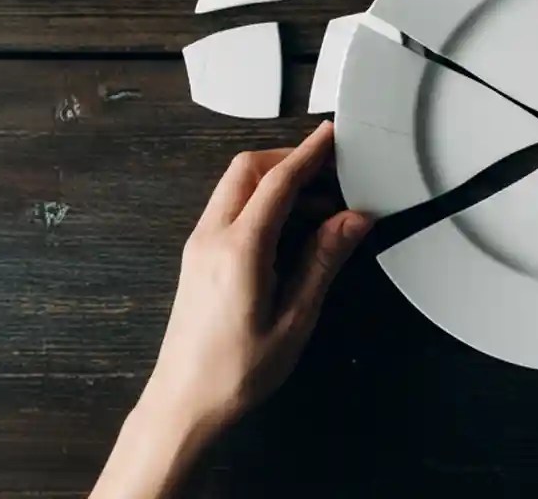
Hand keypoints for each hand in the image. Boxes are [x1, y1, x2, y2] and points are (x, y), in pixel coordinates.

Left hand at [92, 122, 371, 498]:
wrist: (184, 402)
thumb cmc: (238, 371)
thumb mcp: (295, 318)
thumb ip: (324, 260)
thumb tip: (353, 220)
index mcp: (239, 249)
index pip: (278, 180)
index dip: (310, 152)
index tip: (333, 134)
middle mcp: (211, 238)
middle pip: (248, 169)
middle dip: (290, 159)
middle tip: (332, 170)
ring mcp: (199, 246)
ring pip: (237, 187)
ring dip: (277, 183)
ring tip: (322, 209)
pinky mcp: (198, 258)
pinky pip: (230, 210)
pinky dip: (262, 204)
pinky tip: (292, 231)